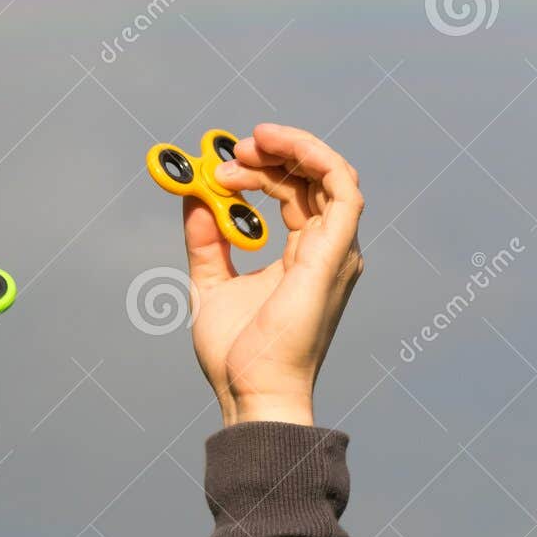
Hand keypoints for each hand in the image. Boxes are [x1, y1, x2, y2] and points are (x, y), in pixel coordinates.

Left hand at [183, 123, 364, 426]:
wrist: (250, 391)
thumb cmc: (237, 353)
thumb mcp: (210, 283)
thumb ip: (206, 241)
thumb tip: (194, 197)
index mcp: (304, 255)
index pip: (295, 192)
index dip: (261, 169)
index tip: (222, 168)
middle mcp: (328, 248)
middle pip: (313, 177)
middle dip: (274, 152)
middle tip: (233, 150)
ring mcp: (336, 250)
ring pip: (331, 173)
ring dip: (292, 147)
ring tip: (249, 145)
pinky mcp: (335, 252)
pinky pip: (343, 187)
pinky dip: (316, 157)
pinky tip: (277, 148)